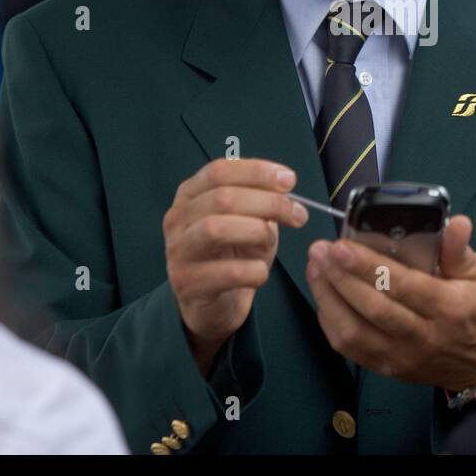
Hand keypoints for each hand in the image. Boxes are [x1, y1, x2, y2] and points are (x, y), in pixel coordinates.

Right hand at [163, 158, 307, 374]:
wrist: (214, 304)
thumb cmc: (233, 254)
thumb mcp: (248, 220)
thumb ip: (261, 200)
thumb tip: (285, 185)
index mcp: (190, 194)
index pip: (219, 171)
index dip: (256, 171)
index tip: (289, 180)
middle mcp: (177, 219)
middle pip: (222, 198)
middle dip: (268, 202)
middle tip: (298, 215)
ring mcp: (178, 252)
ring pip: (216, 229)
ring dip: (256, 232)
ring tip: (270, 243)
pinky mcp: (187, 284)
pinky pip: (226, 272)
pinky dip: (253, 270)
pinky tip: (261, 273)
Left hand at [305, 215, 475, 391]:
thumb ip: (460, 250)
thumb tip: (457, 223)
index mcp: (449, 309)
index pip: (403, 286)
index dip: (369, 267)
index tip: (341, 246)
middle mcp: (422, 336)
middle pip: (373, 308)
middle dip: (340, 277)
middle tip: (320, 250)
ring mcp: (400, 356)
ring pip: (354, 332)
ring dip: (328, 298)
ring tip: (315, 267)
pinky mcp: (385, 367)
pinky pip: (349, 347)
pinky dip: (330, 319)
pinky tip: (324, 293)